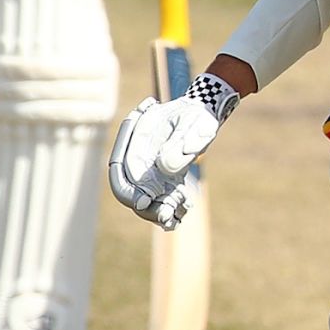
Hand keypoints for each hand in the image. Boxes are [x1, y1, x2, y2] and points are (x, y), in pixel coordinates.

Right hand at [108, 74, 237, 229]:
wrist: (206, 112)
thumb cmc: (200, 116)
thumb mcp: (196, 126)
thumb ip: (181, 143)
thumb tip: (164, 168)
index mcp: (140, 136)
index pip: (123, 167)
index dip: (130, 188)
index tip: (145, 203)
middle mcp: (140, 152)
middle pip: (128, 185)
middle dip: (142, 204)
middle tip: (165, 215)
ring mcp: (150, 164)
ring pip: (143, 194)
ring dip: (156, 209)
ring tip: (176, 217)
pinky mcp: (163, 175)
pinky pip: (159, 195)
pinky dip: (168, 206)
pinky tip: (181, 214)